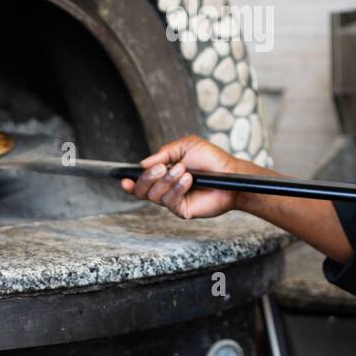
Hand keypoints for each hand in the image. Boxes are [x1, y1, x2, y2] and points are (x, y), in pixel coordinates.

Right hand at [121, 134, 240, 219]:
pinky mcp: (182, 210)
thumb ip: (164, 152)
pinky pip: (169, 201)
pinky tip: (188, 180)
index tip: (124, 179)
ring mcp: (173, 200)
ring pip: (154, 195)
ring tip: (184, 171)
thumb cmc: (211, 159)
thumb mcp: (186, 146)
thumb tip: (144, 163)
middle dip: (148, 178)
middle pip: (141, 191)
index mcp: (163, 174)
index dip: (130, 182)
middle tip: (162, 168)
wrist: (230, 174)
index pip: (140, 182)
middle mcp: (165, 188)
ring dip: (167, 180)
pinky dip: (177, 188)